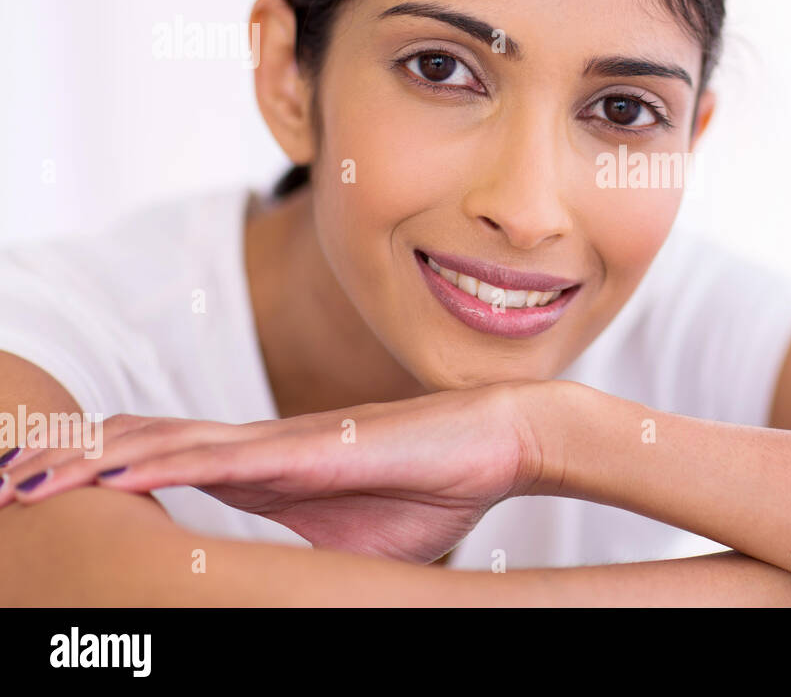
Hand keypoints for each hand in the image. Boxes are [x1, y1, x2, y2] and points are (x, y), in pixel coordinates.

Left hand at [0, 382, 545, 563]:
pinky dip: (154, 461)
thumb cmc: (429, 493)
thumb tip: (266, 598)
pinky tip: (107, 473)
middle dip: (59, 464)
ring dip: (81, 461)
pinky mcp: (304, 447)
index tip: (30, 500)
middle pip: (135, 445)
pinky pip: (217, 453)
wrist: (493, 445)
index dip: (88, 476)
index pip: (153, 463)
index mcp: (257, 470)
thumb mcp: (344, 547)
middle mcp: (253, 448)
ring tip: (17, 481)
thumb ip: (293, 559)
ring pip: (158, 442)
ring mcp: (274, 443)